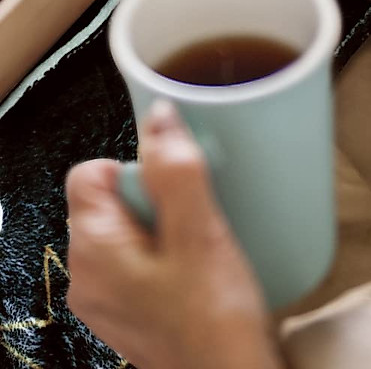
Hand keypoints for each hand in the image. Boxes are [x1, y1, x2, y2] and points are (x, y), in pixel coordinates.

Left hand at [66, 102, 281, 368]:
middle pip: (115, 199)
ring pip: (134, 229)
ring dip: (172, 221)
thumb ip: (177, 172)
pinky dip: (174, 251)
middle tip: (204, 208)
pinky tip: (206, 264)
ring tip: (210, 236)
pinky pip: (146, 259)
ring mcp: (109, 299)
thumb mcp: (200, 234)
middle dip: (162, 192)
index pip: (90, 174)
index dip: (137, 162)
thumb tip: (159, 118)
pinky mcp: (134, 312)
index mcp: (93, 249)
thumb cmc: (213, 321)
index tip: (179, 173)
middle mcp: (89, 276)